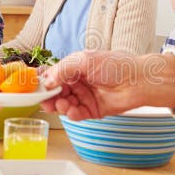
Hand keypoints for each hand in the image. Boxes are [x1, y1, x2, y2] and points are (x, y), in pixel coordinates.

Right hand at [40, 51, 174, 119]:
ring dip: (60, 106)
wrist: (139, 80)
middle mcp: (78, 83)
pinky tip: (73, 110)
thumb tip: (47, 80)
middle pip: (56, 93)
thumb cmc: (116, 65)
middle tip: (46, 101)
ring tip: (63, 104)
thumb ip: (63, 69)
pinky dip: (72, 114)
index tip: (36, 89)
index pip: (53, 76)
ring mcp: (84, 97)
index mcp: (74, 68)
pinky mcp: (92, 110)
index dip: (44, 83)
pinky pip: (76, 114)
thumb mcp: (85, 60)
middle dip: (49, 97)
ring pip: (64, 105)